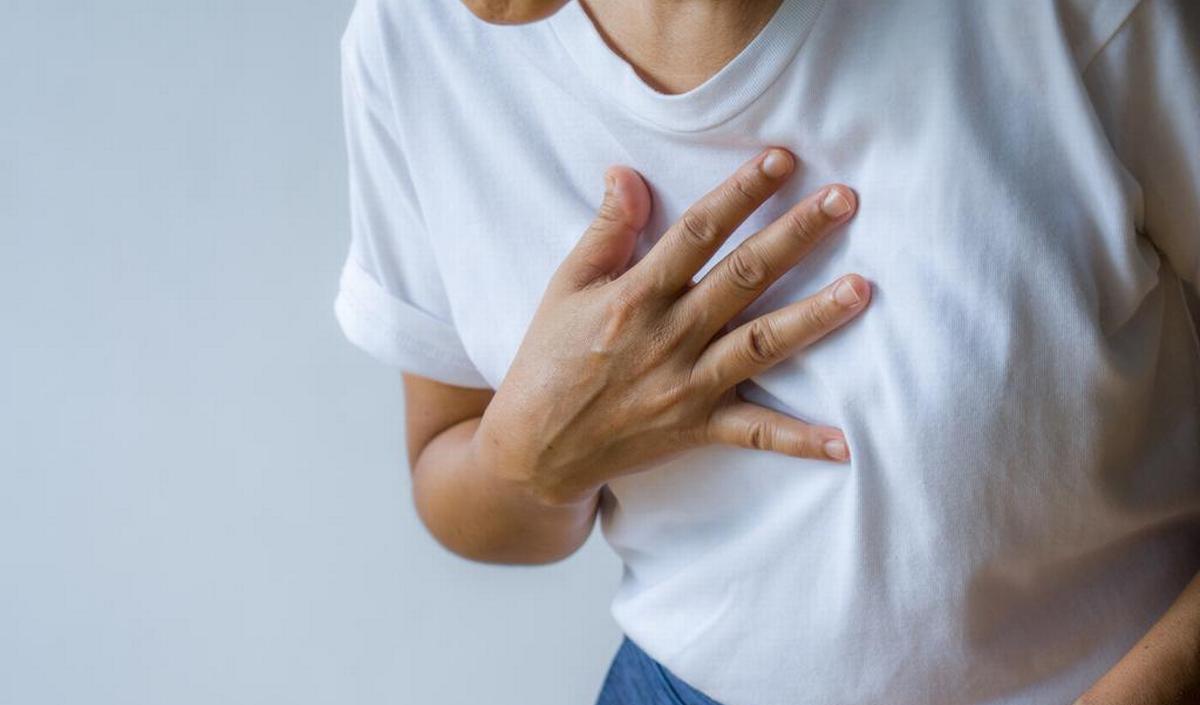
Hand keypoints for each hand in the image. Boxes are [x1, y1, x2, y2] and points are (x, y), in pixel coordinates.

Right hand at [473, 147, 869, 506]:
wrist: (534, 449)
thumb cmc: (547, 361)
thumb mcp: (564, 287)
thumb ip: (605, 232)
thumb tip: (626, 173)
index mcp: (635, 297)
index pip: (697, 233)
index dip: (740, 194)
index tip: (782, 159)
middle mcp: (668, 337)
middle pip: (742, 277)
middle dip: (795, 235)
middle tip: (844, 200)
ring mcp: (686, 386)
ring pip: (760, 345)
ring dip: (813, 317)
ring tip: (862, 288)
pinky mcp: (696, 429)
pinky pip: (754, 434)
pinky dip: (798, 439)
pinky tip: (843, 441)